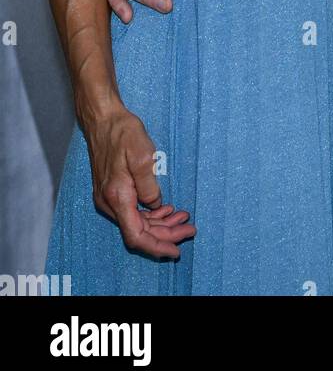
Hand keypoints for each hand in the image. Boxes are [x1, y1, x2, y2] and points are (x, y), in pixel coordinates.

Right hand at [83, 103, 195, 259]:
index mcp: (118, 197)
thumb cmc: (123, 133)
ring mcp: (111, 198)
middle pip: (140, 232)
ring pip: (138, 222)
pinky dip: (152, 214)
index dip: (157, 246)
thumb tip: (155, 206)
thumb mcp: (142, 155)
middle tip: (190, 230)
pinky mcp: (114, 191)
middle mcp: (111, 203)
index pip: (136, 235)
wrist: (104, 120)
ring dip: (161, 224)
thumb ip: (150, 185)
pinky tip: (166, 209)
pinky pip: (134, 211)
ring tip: (183, 218)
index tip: (176, 250)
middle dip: (165, 235)